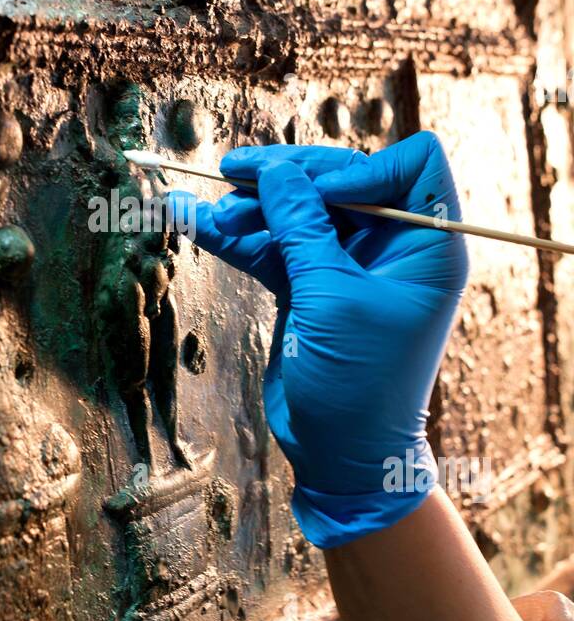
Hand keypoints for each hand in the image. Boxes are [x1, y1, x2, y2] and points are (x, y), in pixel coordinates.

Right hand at [168, 132, 468, 546]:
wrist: (341, 456)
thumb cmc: (359, 383)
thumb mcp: (330, 298)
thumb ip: (302, 228)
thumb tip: (274, 171)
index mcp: (426, 244)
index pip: (412, 165)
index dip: (362, 168)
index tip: (315, 194)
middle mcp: (392, 247)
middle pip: (340, 182)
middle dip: (286, 179)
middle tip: (232, 173)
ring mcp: (348, 266)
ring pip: (299, 212)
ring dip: (251, 209)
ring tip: (207, 213)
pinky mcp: (310, 287)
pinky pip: (274, 246)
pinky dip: (238, 238)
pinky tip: (194, 222)